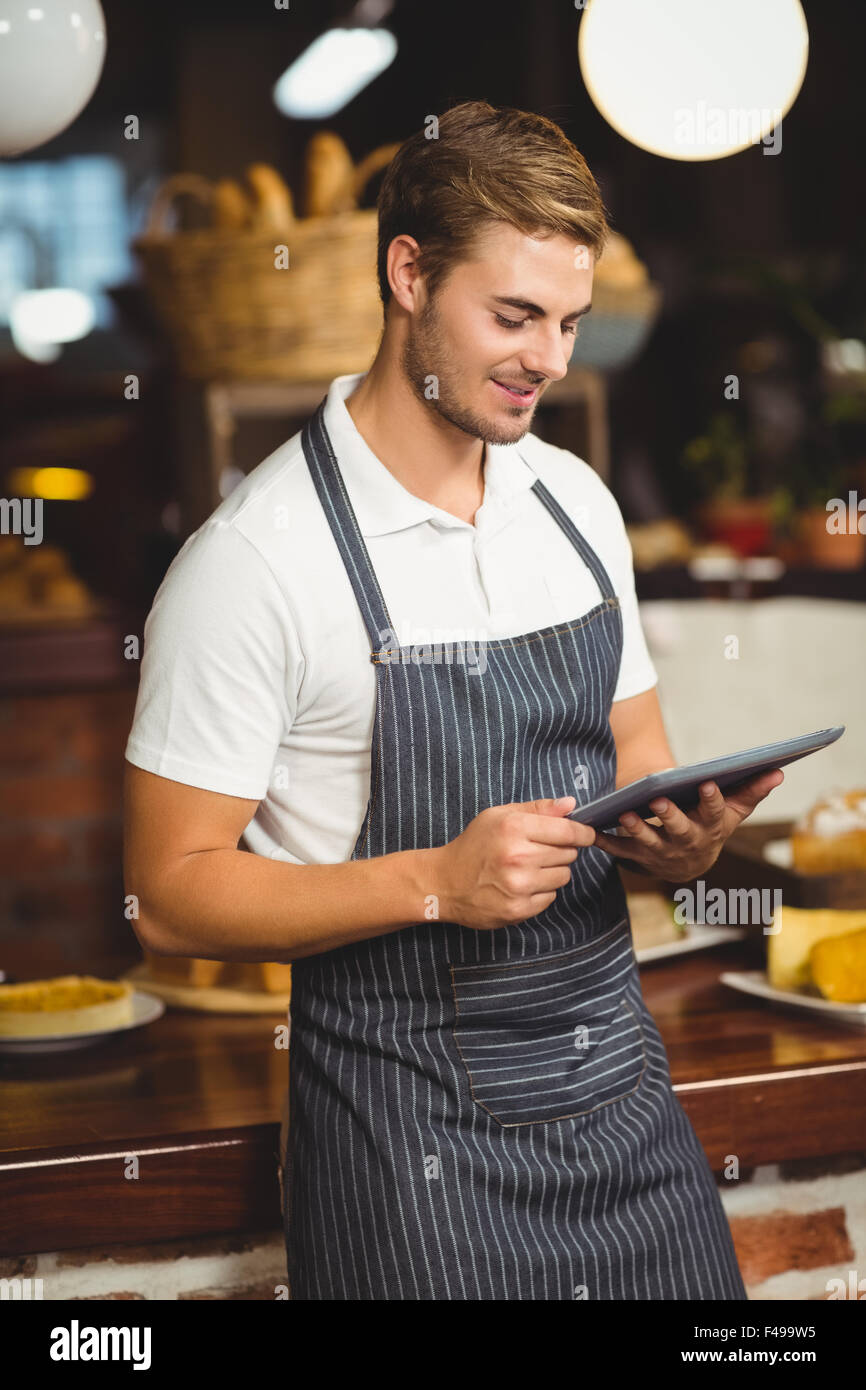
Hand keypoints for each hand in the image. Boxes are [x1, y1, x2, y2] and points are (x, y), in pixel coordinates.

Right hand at [430, 795, 594, 930]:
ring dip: (552, 871)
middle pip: (568, 854)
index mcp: (514, 828)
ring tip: (528, 868)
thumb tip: (571, 804)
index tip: (586, 835)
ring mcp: (519, 886)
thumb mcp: (498, 816)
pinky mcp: (519, 909)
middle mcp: (518, 857)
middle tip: (538, 850)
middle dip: (560, 851)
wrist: (445, 882)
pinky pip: (550, 897)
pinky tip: (521, 885)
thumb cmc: (473, 846)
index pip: (568, 831)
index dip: (583, 833)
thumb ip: (537, 809)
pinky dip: (541, 891)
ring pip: (563, 876)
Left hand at [592, 769, 784, 879]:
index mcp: (710, 829)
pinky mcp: (635, 858)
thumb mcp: (732, 812)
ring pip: (647, 843)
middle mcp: (686, 844)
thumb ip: (751, 791)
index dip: (712, 800)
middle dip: (670, 817)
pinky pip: (618, 851)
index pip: (714, 813)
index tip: (709, 783)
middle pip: (679, 831)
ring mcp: (660, 853)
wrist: (687, 863)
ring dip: (636, 830)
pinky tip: (593, 829)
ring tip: (624, 815)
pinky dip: (605, 841)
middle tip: (658, 801)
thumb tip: (778, 771)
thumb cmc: (710, 827)